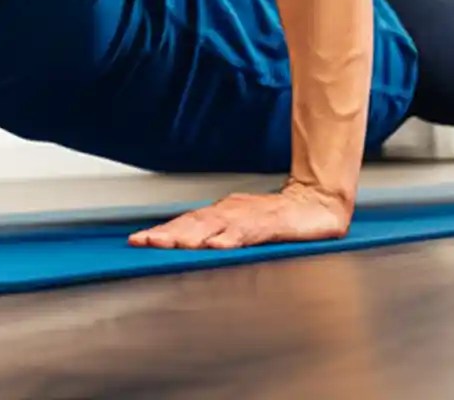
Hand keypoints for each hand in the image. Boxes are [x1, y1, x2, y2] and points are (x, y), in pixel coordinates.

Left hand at [127, 181, 352, 249]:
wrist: (316, 203)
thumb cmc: (277, 218)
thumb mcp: (242, 228)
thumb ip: (218, 237)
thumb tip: (190, 250)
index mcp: (221, 214)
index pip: (185, 223)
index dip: (162, 232)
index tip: (137, 241)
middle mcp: (230, 212)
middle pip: (193, 223)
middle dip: (167, 234)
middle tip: (144, 242)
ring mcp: (249, 217)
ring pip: (215, 226)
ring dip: (190, 236)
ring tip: (170, 245)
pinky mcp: (270, 224)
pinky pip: (247, 231)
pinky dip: (231, 238)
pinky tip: (218, 246)